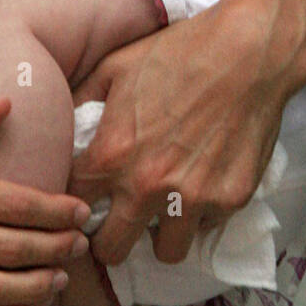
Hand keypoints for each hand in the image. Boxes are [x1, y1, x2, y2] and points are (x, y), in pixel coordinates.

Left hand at [69, 0, 293, 265]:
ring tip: (166, 210)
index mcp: (113, 154)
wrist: (249, 52)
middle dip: (111, 239)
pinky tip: (205, 180)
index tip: (85, 203)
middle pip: (112, 250)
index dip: (74, 206)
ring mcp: (192, 198)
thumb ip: (80, 100)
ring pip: (167, 253)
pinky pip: (207, 225)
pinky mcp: (230, 200)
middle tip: (121, 222)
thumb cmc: (180, 52)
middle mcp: (148, 185)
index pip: (72, 206)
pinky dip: (203, 212)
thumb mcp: (115, 67)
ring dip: (163, 235)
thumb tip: (55, 123)